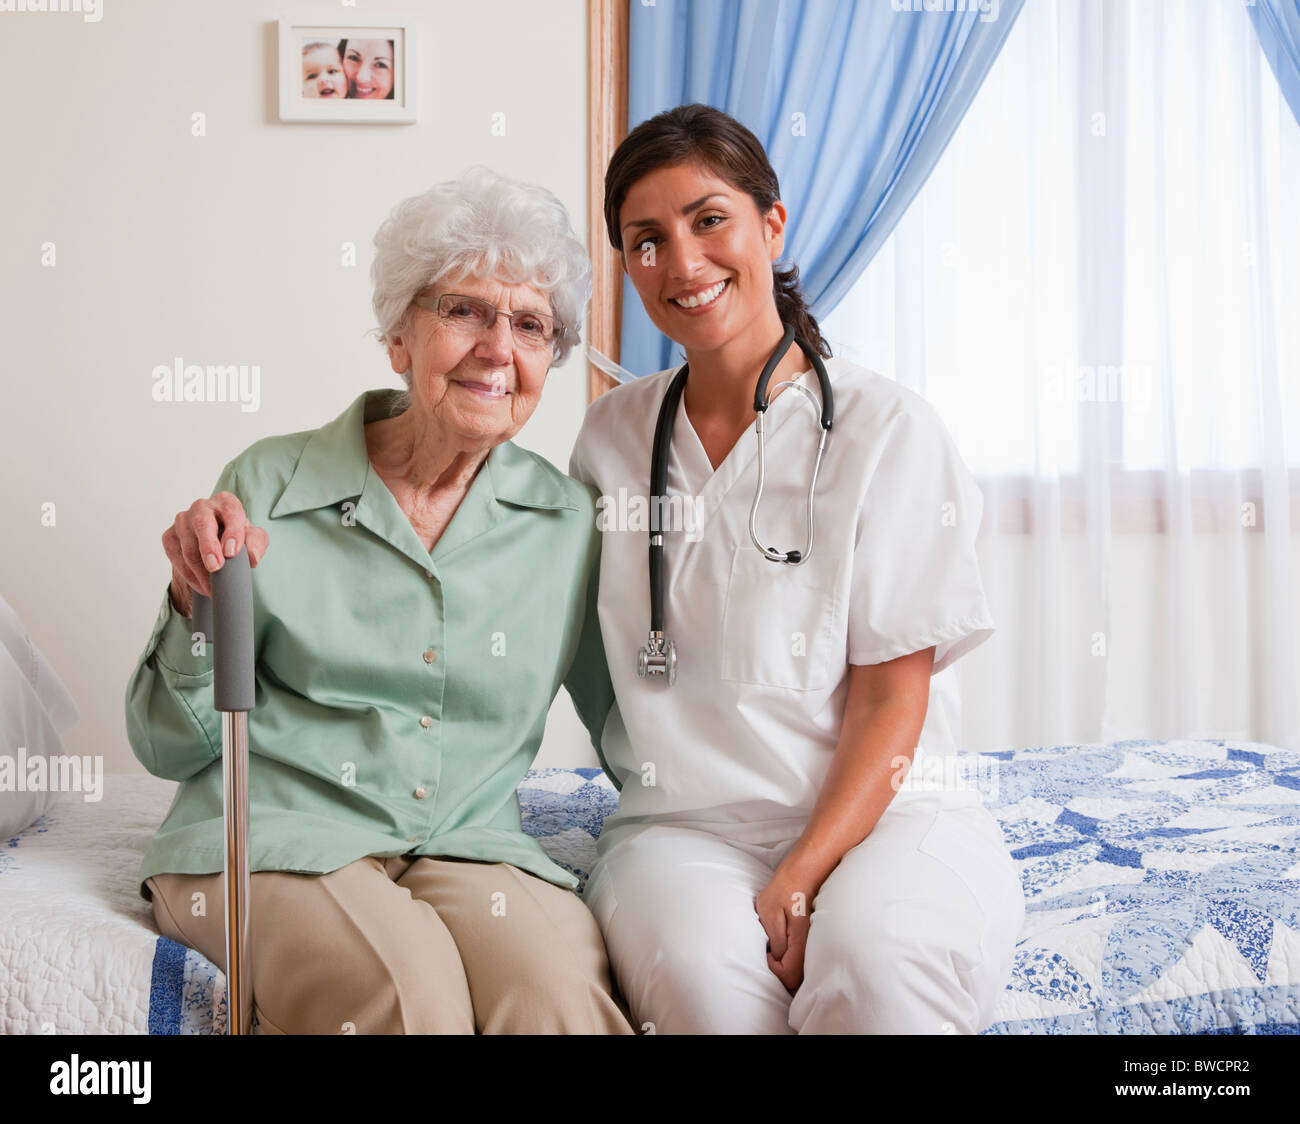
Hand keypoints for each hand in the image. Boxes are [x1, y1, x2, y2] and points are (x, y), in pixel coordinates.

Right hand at [162, 491, 267, 615]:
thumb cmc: (237, 537)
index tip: (232, 553)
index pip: (231, 512)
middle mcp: (202, 507)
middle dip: (208, 548)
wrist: (215, 544)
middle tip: (215, 568)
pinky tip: (201, 586)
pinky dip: (190, 576)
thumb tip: (251, 557)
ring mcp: (182, 521)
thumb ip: (257, 543)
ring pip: (188, 547)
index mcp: (226, 502)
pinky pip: (176, 558)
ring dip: (201, 571)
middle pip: (202, 525)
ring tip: (214, 589)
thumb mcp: (253, 538)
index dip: (232, 532)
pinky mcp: (169, 536)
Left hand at [754, 868, 813, 993]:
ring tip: (777, 947)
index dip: (774, 969)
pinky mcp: (815, 938)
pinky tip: (785, 942)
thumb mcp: (770, 912)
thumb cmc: (785, 888)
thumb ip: (775, 941)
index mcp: (802, 942)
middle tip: (771, 953)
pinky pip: (806, 958)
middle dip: (783, 971)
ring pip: (804, 970)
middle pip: (799, 979)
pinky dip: (794, 957)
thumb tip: (777, 960)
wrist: (805, 872)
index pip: (789, 975)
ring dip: (789, 964)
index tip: (768, 953)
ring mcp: (817, 942)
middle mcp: (813, 946)